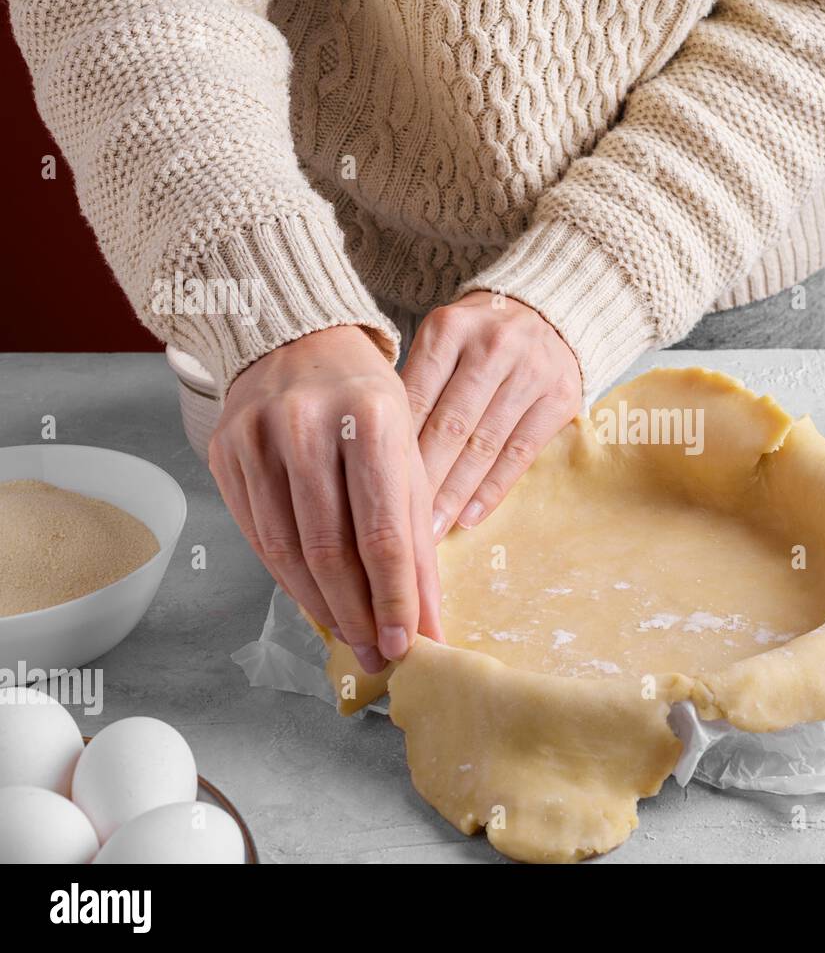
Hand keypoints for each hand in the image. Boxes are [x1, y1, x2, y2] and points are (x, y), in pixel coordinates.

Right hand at [210, 326, 440, 673]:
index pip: (383, 532)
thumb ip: (418, 534)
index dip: (395, 598)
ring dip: (322, 608)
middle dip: (358, 616)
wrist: (297, 340)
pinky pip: (258, 537)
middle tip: (380, 657)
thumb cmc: (367, 402)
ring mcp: (257, 438)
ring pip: (288, 551)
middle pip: (331, 550)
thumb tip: (428, 620)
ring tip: (352, 640)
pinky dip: (288, 580)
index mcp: (371, 419)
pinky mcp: (224, 452)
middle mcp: (308, 426)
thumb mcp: (408, 452)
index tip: (409, 644)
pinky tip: (314, 603)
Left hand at [401, 292, 582, 536]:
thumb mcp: (440, 343)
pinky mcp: (561, 397)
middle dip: (423, 481)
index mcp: (450, 328)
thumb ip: (415, 386)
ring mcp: (531, 371)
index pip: (417, 399)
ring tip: (431, 530)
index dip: (395, 450)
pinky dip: (493, 490)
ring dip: (455, 494)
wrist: (547, 313)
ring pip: (485, 445)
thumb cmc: (476, 339)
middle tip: (397, 525)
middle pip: (450, 426)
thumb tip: (378, 458)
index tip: (374, 491)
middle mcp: (493, 346)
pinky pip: (520, 453)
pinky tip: (469, 518)